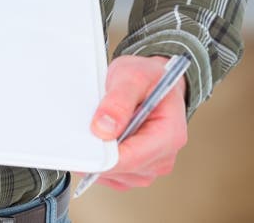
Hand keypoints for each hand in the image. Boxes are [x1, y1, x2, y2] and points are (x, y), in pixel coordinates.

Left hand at [87, 54, 187, 189]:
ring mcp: (151, 166)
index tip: (84, 146)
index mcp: (169, 135)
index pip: (132, 158)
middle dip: (100, 152)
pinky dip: (102, 160)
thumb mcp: (134, 76)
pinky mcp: (138, 169)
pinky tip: (103, 137)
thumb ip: (119, 101)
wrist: (154, 80)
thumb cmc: (150, 77)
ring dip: (101, 155)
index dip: (104, 155)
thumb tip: (103, 129)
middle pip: (122, 169)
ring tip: (102, 124)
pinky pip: (113, 175)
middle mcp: (163, 156)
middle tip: (89, 125)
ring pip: (115, 175)